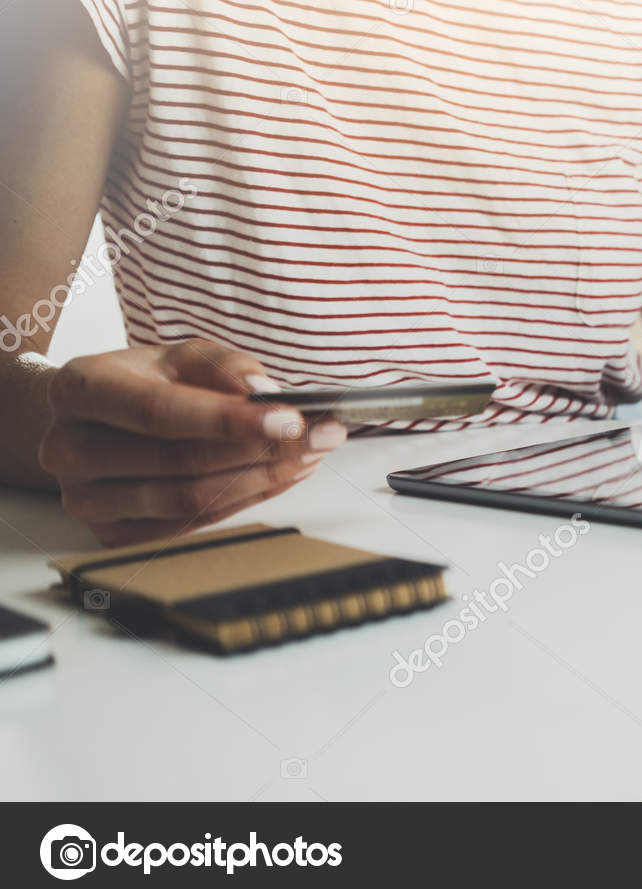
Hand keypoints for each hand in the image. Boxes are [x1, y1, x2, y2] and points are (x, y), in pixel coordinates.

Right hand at [38, 341, 345, 545]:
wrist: (90, 420)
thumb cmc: (143, 382)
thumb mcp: (179, 355)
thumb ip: (223, 365)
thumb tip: (260, 391)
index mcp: (80, 390)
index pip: (161, 413)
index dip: (231, 421)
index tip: (293, 418)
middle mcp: (70, 448)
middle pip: (183, 463)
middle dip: (265, 451)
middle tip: (324, 435)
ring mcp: (86, 498)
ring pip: (192, 501)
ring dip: (264, 478)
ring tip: (310, 454)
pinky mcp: (111, 533)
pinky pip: (193, 523)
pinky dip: (247, 499)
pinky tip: (281, 475)